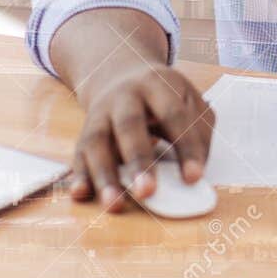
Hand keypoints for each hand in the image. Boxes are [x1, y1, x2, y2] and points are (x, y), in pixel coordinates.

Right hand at [70, 63, 214, 212]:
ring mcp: (100, 114)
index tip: (193, 178)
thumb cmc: (162, 95)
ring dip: (104, 175)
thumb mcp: (188, 100)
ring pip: (96, 142)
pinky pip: (78, 154)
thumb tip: (194, 173)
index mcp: (156, 84)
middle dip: (138, 160)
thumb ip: (198, 132)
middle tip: (147, 191)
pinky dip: (79, 175)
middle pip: (129, 125)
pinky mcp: (84, 133)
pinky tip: (81, 194)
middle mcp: (124, 97)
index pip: (173, 114)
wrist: (120, 73)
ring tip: (114, 204)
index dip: (185, 146)